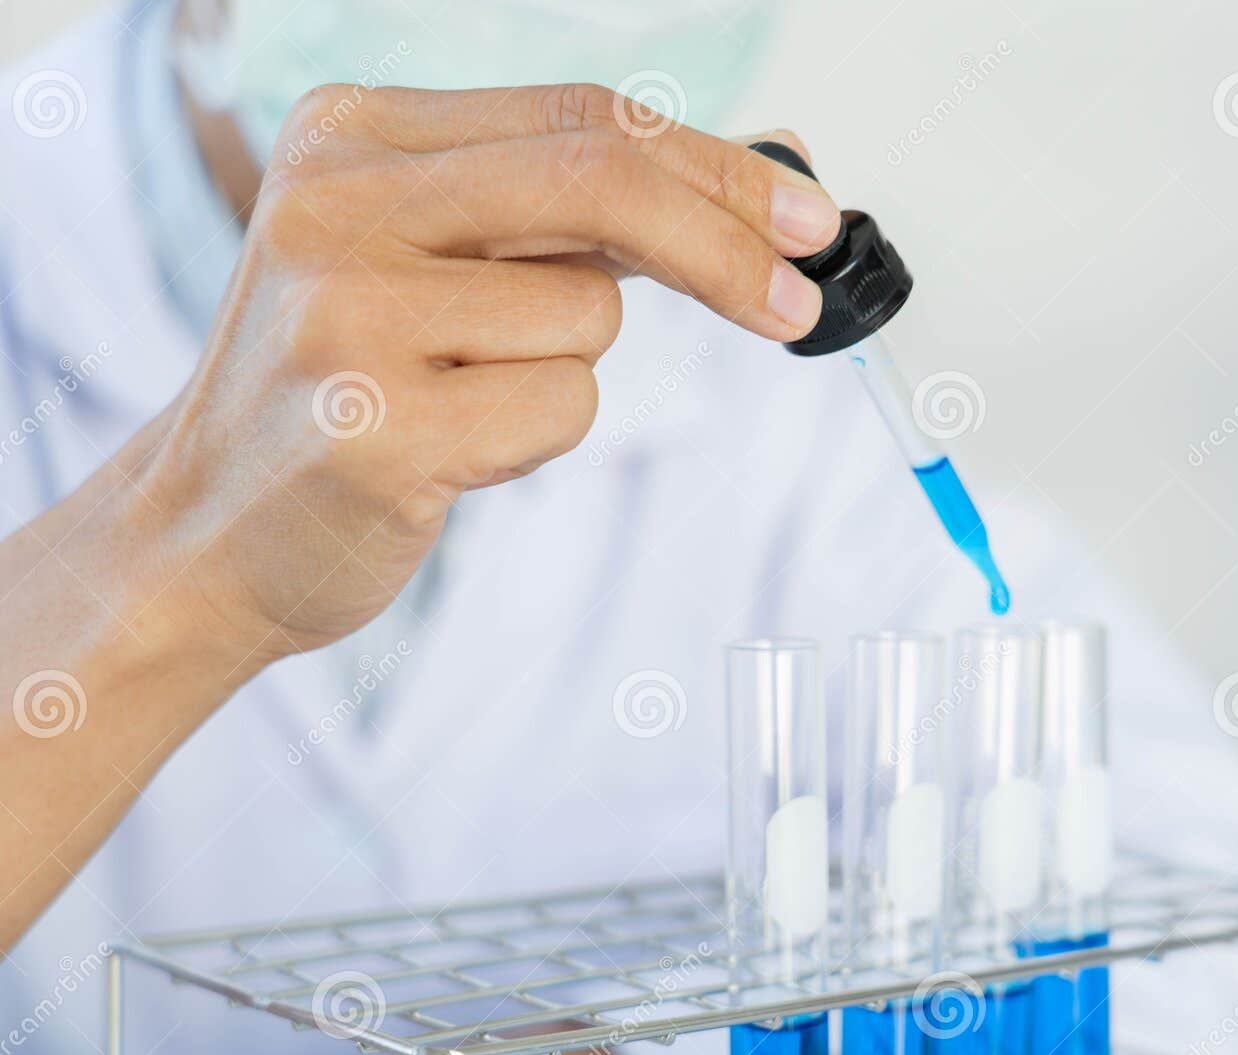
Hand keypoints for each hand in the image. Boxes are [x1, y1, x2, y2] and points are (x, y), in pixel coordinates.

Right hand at [138, 84, 839, 659]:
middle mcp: (335, 203)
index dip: (717, 168)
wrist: (208, 531)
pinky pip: (560, 409)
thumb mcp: (437, 258)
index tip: (807, 215)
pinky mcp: (375, 427)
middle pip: (602, 182)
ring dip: (563, 370)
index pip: (583, 117)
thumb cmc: (349, 390)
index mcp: (350, 134)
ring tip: (459, 397)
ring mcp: (347, 315)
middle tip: (794, 304)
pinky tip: (447, 451)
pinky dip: (535, 438)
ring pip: (589, 318)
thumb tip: (771, 179)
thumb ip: (582, 211)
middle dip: (725, 246)